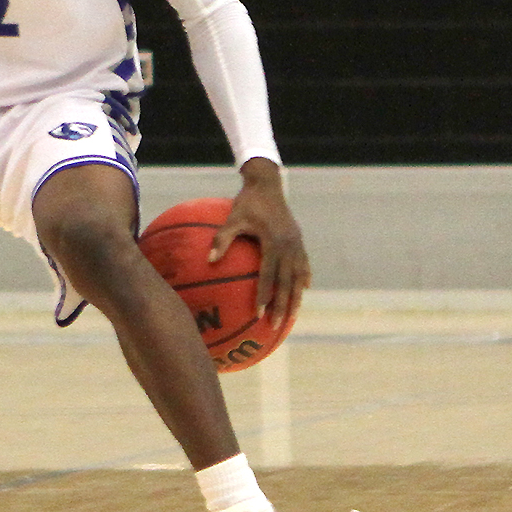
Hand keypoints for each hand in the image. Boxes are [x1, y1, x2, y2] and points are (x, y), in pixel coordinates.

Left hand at [210, 158, 310, 334]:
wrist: (267, 184)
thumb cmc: (246, 203)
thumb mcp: (231, 219)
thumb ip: (221, 239)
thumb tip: (208, 261)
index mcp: (273, 241)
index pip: (268, 275)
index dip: (264, 295)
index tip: (258, 314)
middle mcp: (289, 245)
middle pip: (288, 282)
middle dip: (282, 306)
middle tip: (275, 327)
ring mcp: (297, 244)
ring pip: (299, 277)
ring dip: (295, 298)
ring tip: (291, 317)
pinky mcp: (299, 241)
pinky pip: (304, 265)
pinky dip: (303, 279)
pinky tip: (302, 292)